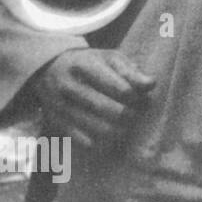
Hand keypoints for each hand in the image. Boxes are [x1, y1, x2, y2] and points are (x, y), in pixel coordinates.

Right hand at [27, 49, 154, 150]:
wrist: (50, 67)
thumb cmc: (91, 63)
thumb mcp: (111, 59)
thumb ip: (132, 72)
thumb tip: (151, 84)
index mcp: (85, 65)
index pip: (116, 87)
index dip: (134, 96)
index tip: (140, 99)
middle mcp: (68, 84)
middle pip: (104, 107)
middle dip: (126, 114)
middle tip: (134, 115)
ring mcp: (58, 104)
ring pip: (92, 125)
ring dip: (114, 130)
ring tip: (124, 128)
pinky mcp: (54, 120)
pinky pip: (78, 138)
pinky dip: (96, 142)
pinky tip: (107, 138)